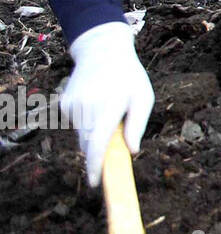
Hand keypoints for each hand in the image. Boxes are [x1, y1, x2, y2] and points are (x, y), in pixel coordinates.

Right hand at [60, 22, 153, 186]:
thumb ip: (137, 125)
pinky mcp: (65, 104)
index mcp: (108, 107)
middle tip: (112, 148)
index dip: (95, 166)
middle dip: (98, 153)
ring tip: (108, 113)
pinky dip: (87, 124)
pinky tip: (97, 104)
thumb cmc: (129, 76)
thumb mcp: (143, 97)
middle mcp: (86, 107)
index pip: (97, 144)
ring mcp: (73, 106)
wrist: (102, 51)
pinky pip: (77, 124)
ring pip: (82, 136)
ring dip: (94, 136)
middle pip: (89, 145)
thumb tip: (132, 151)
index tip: (96, 182)